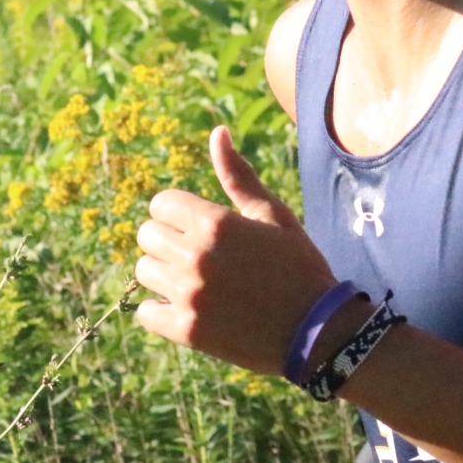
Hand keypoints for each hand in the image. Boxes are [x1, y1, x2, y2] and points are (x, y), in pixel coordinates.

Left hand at [132, 125, 337, 373]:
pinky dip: (161, 311)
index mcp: (215, 222)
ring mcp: (189, 294)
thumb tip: (217, 132)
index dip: (178, 214)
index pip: (161, 204)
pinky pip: (145, 313)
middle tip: (198, 257)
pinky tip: (189, 308)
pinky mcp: (186, 329)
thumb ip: (237, 175)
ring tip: (196, 283)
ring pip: (144, 271)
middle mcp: (196, 255)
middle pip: (146, 235)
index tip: (198, 229)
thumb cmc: (297, 266)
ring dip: (164, 275)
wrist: (318, 331)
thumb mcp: (272, 214)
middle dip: (167, 241)